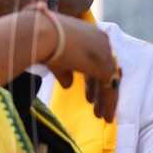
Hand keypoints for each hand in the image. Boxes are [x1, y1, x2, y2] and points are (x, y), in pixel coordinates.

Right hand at [30, 5, 119, 121]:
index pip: (99, 62)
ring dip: (105, 100)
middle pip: (107, 71)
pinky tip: (105, 116)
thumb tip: (68, 85)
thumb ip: (66, 72)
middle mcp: (103, 43)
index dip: (94, 81)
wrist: (42, 36)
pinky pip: (110, 89)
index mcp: (93, 36)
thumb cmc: (44, 44)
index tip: (90, 96)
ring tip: (99, 115)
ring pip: (110, 81)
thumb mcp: (58, 61)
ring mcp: (105, 54)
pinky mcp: (104, 66)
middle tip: (97, 107)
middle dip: (101, 91)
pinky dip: (109, 104)